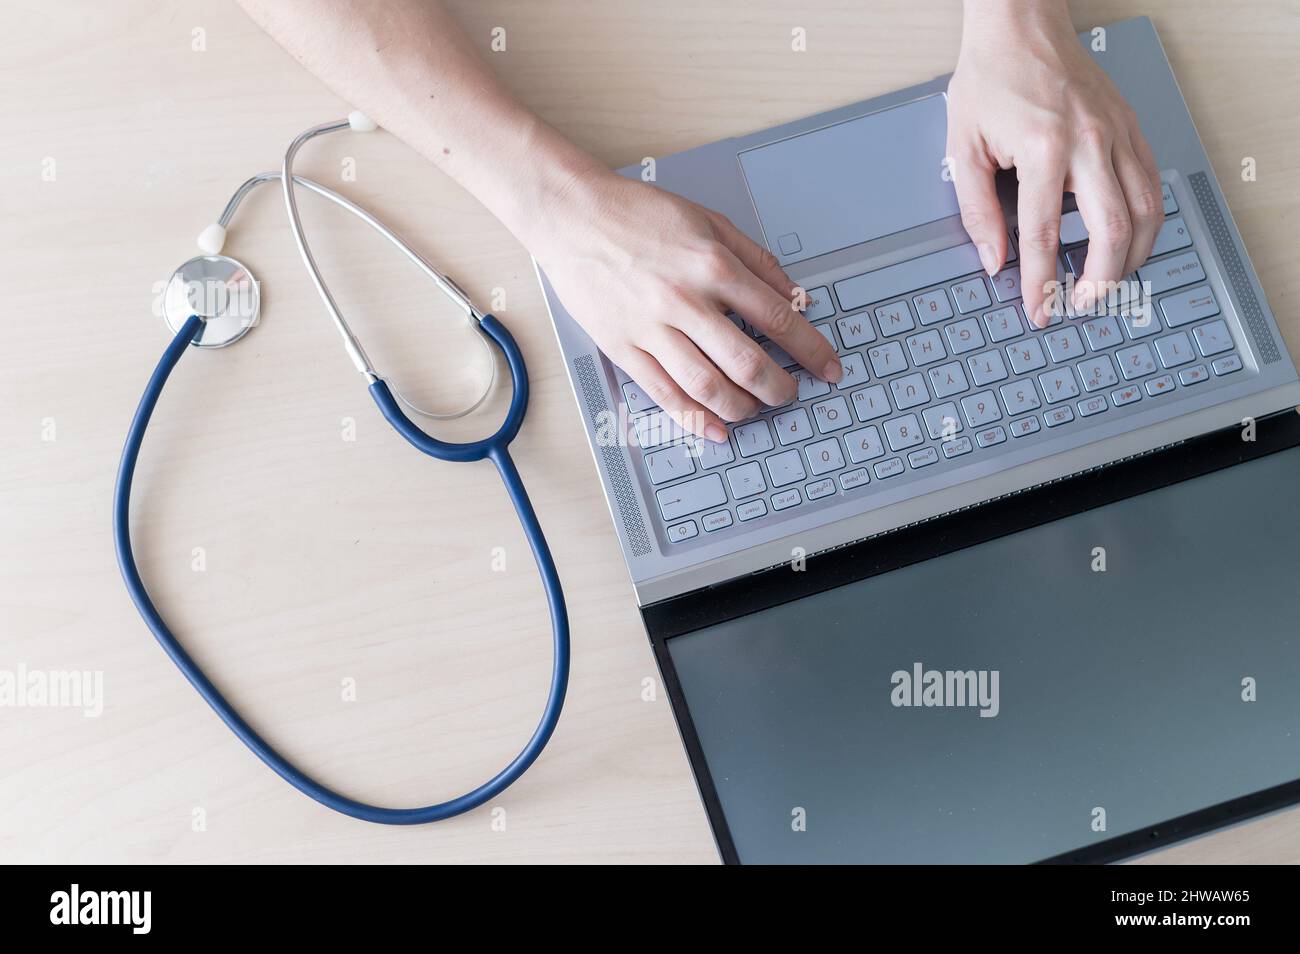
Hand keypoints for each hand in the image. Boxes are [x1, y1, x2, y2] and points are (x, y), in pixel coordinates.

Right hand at [529, 171, 841, 441]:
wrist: (572, 215)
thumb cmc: (637, 214)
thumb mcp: (709, 221)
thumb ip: (756, 260)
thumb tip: (795, 295)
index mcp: (713, 266)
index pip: (778, 318)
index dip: (810, 350)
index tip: (827, 367)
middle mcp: (685, 300)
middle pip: (747, 362)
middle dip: (779, 387)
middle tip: (791, 394)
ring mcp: (652, 328)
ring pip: (708, 386)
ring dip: (741, 408)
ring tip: (756, 410)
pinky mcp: (624, 347)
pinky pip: (665, 394)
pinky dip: (694, 418)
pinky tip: (715, 429)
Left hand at [946, 0, 1163, 325]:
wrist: (1022, 24)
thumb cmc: (992, 77)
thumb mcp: (964, 147)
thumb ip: (977, 210)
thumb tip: (994, 258)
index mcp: (1044, 147)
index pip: (1046, 235)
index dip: (1042, 282)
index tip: (1038, 308)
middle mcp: (1090, 141)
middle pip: (1114, 230)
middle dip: (1101, 280)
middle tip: (1082, 304)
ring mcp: (1119, 134)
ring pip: (1147, 212)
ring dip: (1131, 258)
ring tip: (1108, 283)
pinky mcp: (1131, 128)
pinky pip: (1151, 186)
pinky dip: (1146, 223)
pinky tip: (1128, 242)